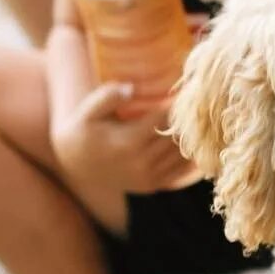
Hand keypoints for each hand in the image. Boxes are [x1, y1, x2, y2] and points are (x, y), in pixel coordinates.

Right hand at [52, 82, 195, 195]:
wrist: (78, 166)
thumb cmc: (85, 132)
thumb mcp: (89, 111)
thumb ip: (109, 96)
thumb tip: (132, 88)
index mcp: (128, 141)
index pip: (163, 119)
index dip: (175, 104)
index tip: (185, 92)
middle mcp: (142, 162)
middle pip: (176, 137)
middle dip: (187, 121)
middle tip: (196, 105)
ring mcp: (150, 177)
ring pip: (182, 155)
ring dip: (191, 139)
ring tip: (195, 122)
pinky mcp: (154, 185)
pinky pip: (181, 171)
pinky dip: (189, 157)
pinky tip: (192, 142)